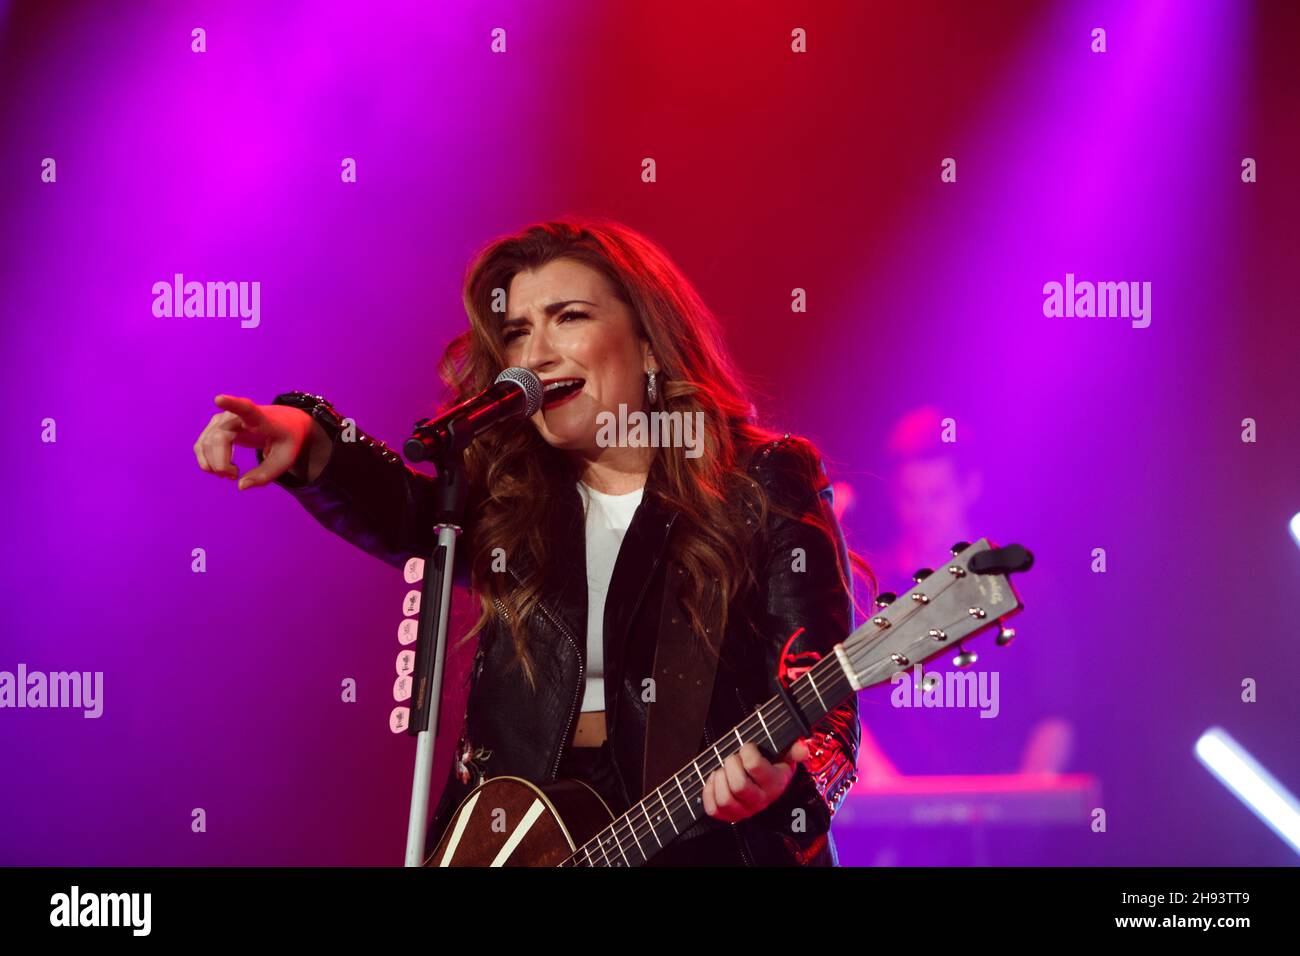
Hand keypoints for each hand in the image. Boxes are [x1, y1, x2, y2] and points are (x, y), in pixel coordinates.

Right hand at [193, 394, 319, 489]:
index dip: (231, 404)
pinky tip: (224, 468)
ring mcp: (221, 419)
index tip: (219, 399)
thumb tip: (240, 486)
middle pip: (218, 439)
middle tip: (234, 476)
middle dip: (221, 464)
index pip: (245, 409)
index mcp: (259, 418)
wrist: (283, 423)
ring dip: (213, 466)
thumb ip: (265, 475)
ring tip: (232, 474)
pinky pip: (200, 446)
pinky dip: (207, 463)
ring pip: (205, 444)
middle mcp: (236, 415)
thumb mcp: (284, 460)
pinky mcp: (213, 426)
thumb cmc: (285, 441)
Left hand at [702, 739, 809, 822]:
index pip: (754, 766)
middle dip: (731, 764)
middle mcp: (761, 800)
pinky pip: (713, 809)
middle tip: (733, 758)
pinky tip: (716, 780)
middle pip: (739, 785)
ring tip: (724, 770)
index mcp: (775, 783)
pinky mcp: (728, 816)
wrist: (767, 787)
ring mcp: (744, 811)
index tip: (747, 747)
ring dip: (719, 778)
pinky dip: (709, 792)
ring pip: (725, 799)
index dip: (747, 751)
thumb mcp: (786, 757)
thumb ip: (794, 750)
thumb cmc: (772, 767)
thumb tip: (802, 748)